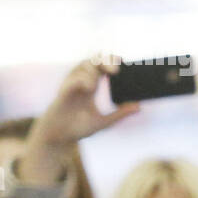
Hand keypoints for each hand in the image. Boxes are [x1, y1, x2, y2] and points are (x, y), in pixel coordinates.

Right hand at [16, 58, 138, 185]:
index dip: (112, 60)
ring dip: (94, 73)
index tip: (123, 64)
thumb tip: (138, 107)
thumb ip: (119, 114)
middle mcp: (82, 81)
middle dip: (106, 61)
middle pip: (95, 59)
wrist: (59, 137)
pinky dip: (85, 80)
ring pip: (85, 64)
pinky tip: (89, 89)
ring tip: (95, 88)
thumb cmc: (77, 128)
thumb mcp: (103, 122)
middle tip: (116, 71)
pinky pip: (76, 77)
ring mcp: (72, 84)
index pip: (103, 65)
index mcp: (91, 85)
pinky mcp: (65, 90)